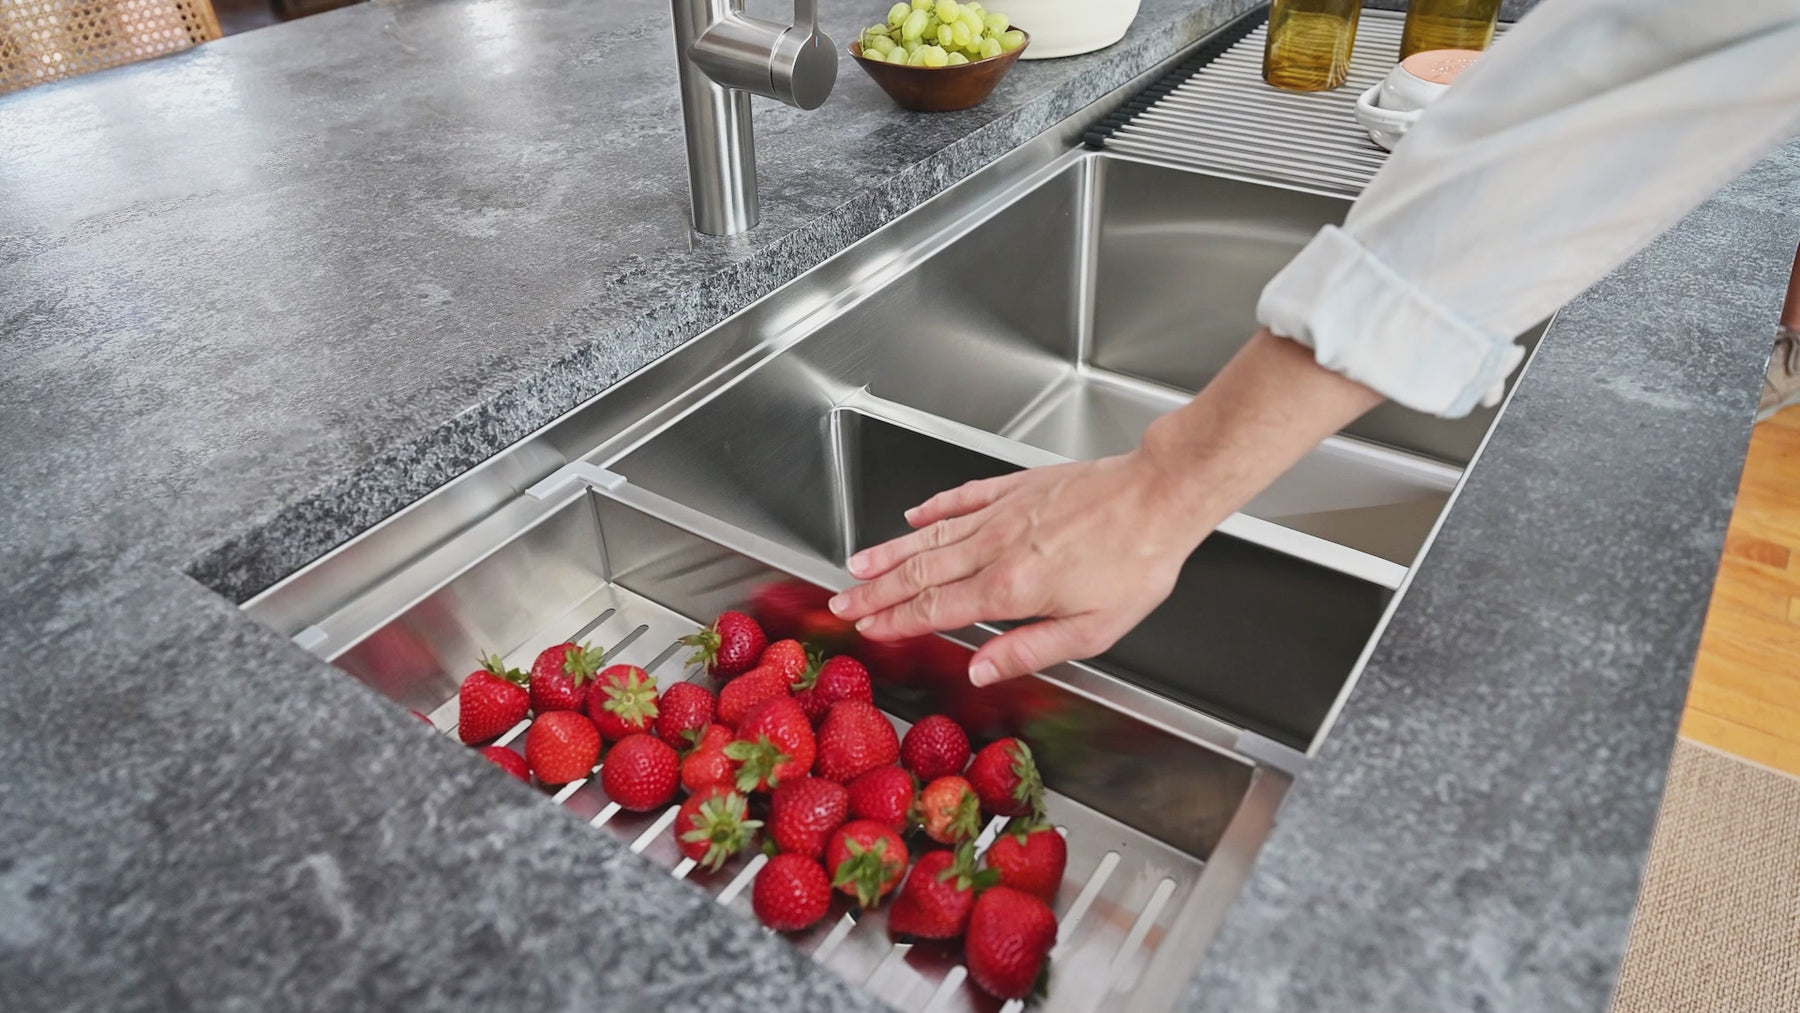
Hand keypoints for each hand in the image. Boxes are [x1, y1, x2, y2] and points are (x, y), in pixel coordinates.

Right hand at [826, 447, 1220, 686]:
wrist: (1160, 496)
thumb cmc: (1137, 563)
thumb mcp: (1093, 630)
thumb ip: (1029, 651)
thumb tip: (982, 672)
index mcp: (1011, 589)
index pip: (936, 609)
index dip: (895, 621)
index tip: (868, 627)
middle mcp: (997, 547)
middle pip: (920, 573)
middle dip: (875, 590)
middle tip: (842, 601)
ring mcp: (1003, 513)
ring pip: (931, 536)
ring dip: (889, 552)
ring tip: (857, 564)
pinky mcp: (1017, 487)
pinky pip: (962, 498)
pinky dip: (933, 509)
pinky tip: (913, 516)